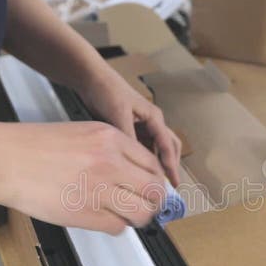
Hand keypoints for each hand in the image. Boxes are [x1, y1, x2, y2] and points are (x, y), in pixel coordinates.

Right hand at [0, 121, 166, 234]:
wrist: (2, 159)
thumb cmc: (33, 146)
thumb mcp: (81, 132)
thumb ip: (110, 149)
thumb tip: (134, 171)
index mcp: (110, 138)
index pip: (152, 164)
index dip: (155, 180)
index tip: (152, 188)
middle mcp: (109, 162)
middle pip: (154, 190)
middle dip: (154, 201)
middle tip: (147, 205)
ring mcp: (98, 188)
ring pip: (141, 213)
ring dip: (138, 217)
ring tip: (127, 215)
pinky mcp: (84, 213)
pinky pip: (117, 227)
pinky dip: (115, 226)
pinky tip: (104, 218)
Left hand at [81, 69, 181, 186]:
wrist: (91, 78)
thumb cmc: (108, 91)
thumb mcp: (119, 114)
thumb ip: (129, 135)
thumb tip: (136, 158)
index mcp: (154, 118)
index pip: (168, 146)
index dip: (171, 166)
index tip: (173, 183)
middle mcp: (152, 123)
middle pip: (170, 147)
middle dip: (171, 166)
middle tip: (170, 186)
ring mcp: (142, 126)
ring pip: (156, 149)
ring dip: (157, 164)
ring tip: (155, 182)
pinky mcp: (131, 129)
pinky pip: (142, 147)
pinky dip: (144, 159)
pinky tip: (138, 171)